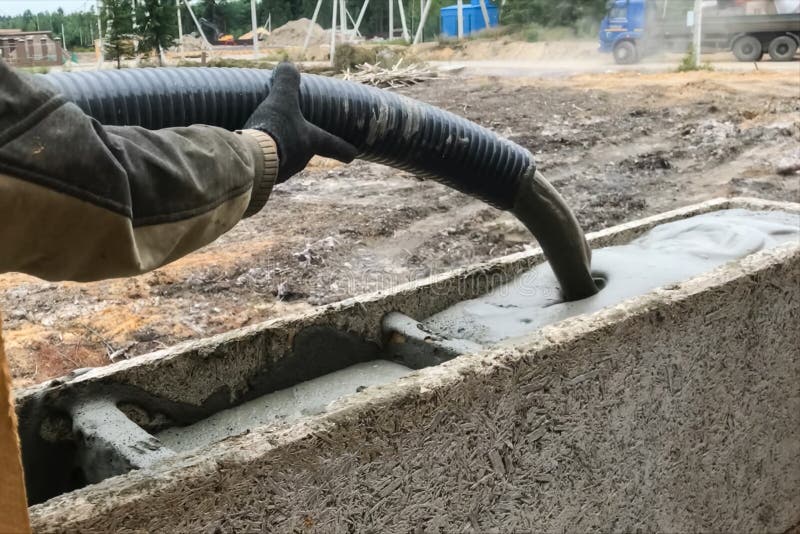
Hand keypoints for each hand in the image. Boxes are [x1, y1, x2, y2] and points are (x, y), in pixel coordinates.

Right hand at [244, 62, 356, 181]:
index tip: (353, 154)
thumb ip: (287, 81)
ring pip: (285, 160)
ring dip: (278, 151)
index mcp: (313, 142)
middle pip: (305, 151)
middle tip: (287, 132)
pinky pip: (267, 167)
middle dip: (298, 143)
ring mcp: (284, 172)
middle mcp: (302, 160)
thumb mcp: (281, 99)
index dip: (345, 149)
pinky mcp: (266, 178)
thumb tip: (288, 65)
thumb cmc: (275, 128)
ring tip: (264, 139)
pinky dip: (263, 159)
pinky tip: (252, 150)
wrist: (252, 159)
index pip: (335, 146)